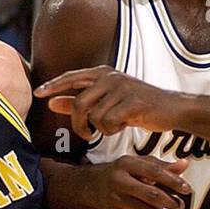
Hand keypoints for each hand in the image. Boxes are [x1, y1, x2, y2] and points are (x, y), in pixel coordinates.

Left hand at [35, 66, 179, 139]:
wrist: (171, 108)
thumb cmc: (137, 106)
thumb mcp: (107, 102)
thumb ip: (78, 102)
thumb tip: (51, 103)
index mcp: (103, 73)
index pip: (72, 77)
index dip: (54, 86)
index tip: (38, 94)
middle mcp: (111, 77)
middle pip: (79, 103)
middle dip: (78, 124)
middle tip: (86, 134)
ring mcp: (122, 88)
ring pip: (94, 116)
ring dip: (100, 129)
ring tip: (113, 127)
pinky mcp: (132, 102)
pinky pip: (109, 123)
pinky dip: (113, 130)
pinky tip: (124, 125)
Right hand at [88, 155, 190, 208]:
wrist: (93, 186)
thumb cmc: (124, 173)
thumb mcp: (140, 164)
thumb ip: (162, 166)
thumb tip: (185, 164)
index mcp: (127, 164)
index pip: (155, 172)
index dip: (174, 181)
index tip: (187, 189)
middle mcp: (118, 181)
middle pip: (152, 196)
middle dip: (170, 201)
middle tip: (179, 205)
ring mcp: (113, 200)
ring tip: (156, 206)